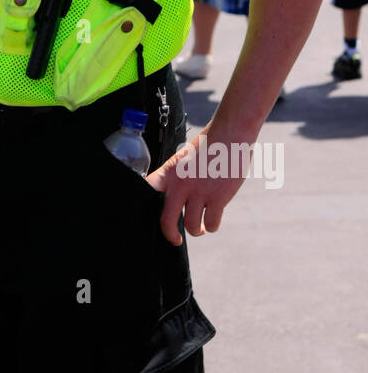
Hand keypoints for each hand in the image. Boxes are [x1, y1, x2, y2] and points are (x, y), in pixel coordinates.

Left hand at [145, 125, 255, 245]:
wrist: (231, 132)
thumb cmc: (209, 143)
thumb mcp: (184, 157)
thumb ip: (177, 176)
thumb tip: (174, 194)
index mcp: (169, 172)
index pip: (147, 192)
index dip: (142, 207)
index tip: (146, 217)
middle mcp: (181, 184)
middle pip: (166, 220)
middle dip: (170, 235)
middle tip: (175, 239)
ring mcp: (199, 192)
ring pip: (192, 226)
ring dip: (197, 231)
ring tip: (200, 229)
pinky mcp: (218, 198)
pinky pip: (212, 223)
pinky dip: (212, 226)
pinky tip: (212, 222)